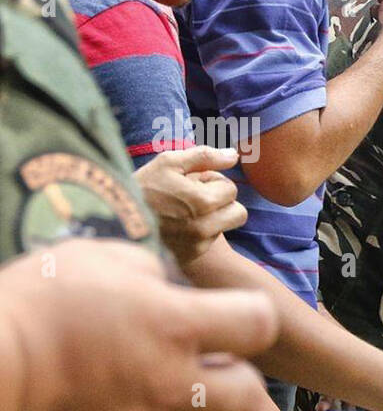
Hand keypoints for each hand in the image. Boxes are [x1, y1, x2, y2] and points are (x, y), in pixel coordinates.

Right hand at [0, 240, 276, 410]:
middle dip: (233, 377)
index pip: (258, 325)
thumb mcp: (91, 260)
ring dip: (173, 406)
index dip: (250, 319)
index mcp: (174, 326)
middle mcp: (172, 383)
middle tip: (200, 363)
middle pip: (246, 393)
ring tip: (124, 384)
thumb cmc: (28, 306)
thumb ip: (148, 272)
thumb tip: (171, 288)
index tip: (232, 318)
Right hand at [135, 147, 246, 265]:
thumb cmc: (143, 185)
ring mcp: (198, 244)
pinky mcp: (191, 256)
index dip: (213, 181)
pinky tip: (180, 224)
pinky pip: (211, 240)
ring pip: (226, 226)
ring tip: (185, 209)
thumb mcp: (169, 162)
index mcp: (203, 203)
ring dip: (214, 216)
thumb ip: (206, 157)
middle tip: (197, 196)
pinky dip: (202, 231)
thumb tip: (235, 155)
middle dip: (222, 202)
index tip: (194, 182)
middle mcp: (204, 228)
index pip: (231, 189)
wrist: (115, 218)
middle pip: (239, 212)